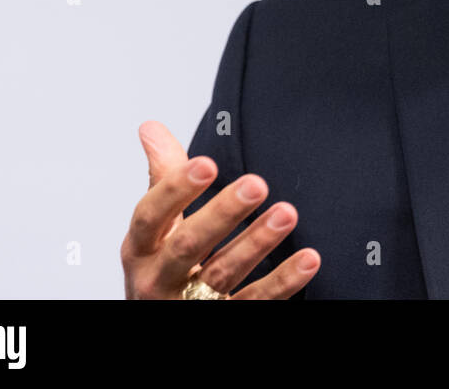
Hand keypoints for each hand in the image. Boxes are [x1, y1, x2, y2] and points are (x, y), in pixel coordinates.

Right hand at [120, 120, 320, 298]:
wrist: (164, 322)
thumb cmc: (161, 269)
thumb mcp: (153, 230)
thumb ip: (161, 179)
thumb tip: (152, 127)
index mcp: (141, 249)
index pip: (151, 216)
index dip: (176, 190)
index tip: (207, 164)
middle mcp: (159, 279)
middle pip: (188, 246)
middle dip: (222, 214)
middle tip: (257, 184)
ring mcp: (189, 305)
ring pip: (223, 274)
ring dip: (257, 243)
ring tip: (286, 213)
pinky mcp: (221, 318)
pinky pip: (255, 303)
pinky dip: (282, 281)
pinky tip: (307, 259)